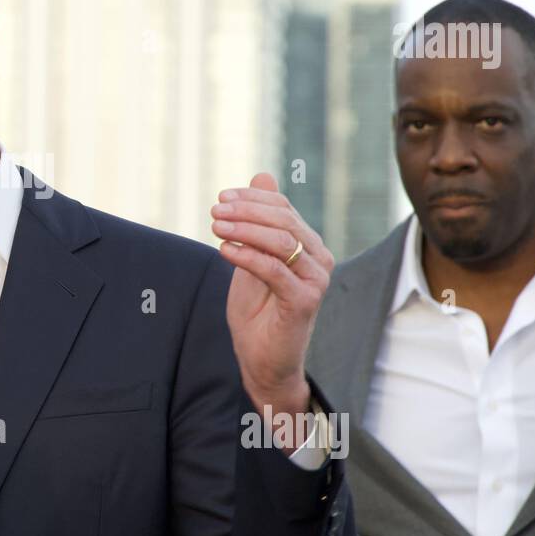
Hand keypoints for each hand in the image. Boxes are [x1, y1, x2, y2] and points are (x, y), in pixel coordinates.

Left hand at [211, 173, 332, 441]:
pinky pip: (274, 269)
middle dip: (245, 210)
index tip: (221, 197)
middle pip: (284, 220)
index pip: (283, 208)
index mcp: (309, 245)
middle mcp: (320, 259)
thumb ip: (258, 221)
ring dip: (243, 230)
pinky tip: (224, 250)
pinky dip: (247, 256)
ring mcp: (316, 280)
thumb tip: (263, 175)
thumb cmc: (258, 312)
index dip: (252, 198)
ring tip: (215, 227)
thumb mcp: (252, 257)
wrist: (263, 360)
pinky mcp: (305, 301)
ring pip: (281, 241)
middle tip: (214, 210)